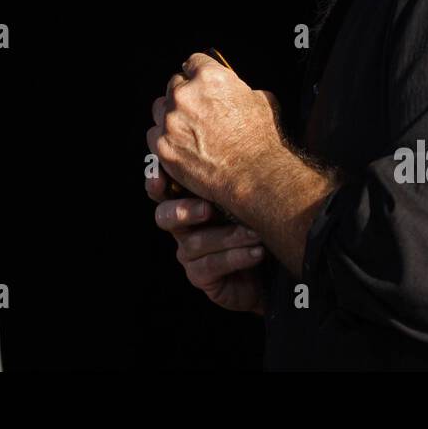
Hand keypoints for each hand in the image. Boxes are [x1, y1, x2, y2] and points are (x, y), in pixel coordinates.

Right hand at [146, 169, 266, 314]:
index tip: (161, 178)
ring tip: (255, 234)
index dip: (156, 180)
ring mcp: (189, 253)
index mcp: (188, 200)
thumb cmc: (257, 224)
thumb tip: (236, 152)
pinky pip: (211, 265)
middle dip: (184, 211)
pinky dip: (235, 257)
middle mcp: (183, 226)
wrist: (271, 267)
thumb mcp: (245, 199)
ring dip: (228, 237)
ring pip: (196, 242)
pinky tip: (256, 252)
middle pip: (164, 216)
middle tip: (208, 209)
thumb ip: (233, 179)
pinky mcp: (200, 276)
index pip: (164, 187)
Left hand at [147, 52, 286, 216]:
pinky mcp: (163, 145)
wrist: (253, 174)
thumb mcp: (260, 100)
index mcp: (209, 77)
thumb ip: (239, 89)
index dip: (197, 71)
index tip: (196, 77)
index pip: (193, 62)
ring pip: (160, 108)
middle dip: (185, 94)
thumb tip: (236, 91)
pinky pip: (154, 134)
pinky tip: (180, 145)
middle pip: (174, 84)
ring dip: (171, 115)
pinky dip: (164, 139)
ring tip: (187, 128)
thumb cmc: (260, 140)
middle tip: (197, 110)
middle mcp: (185, 95)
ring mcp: (172, 121)